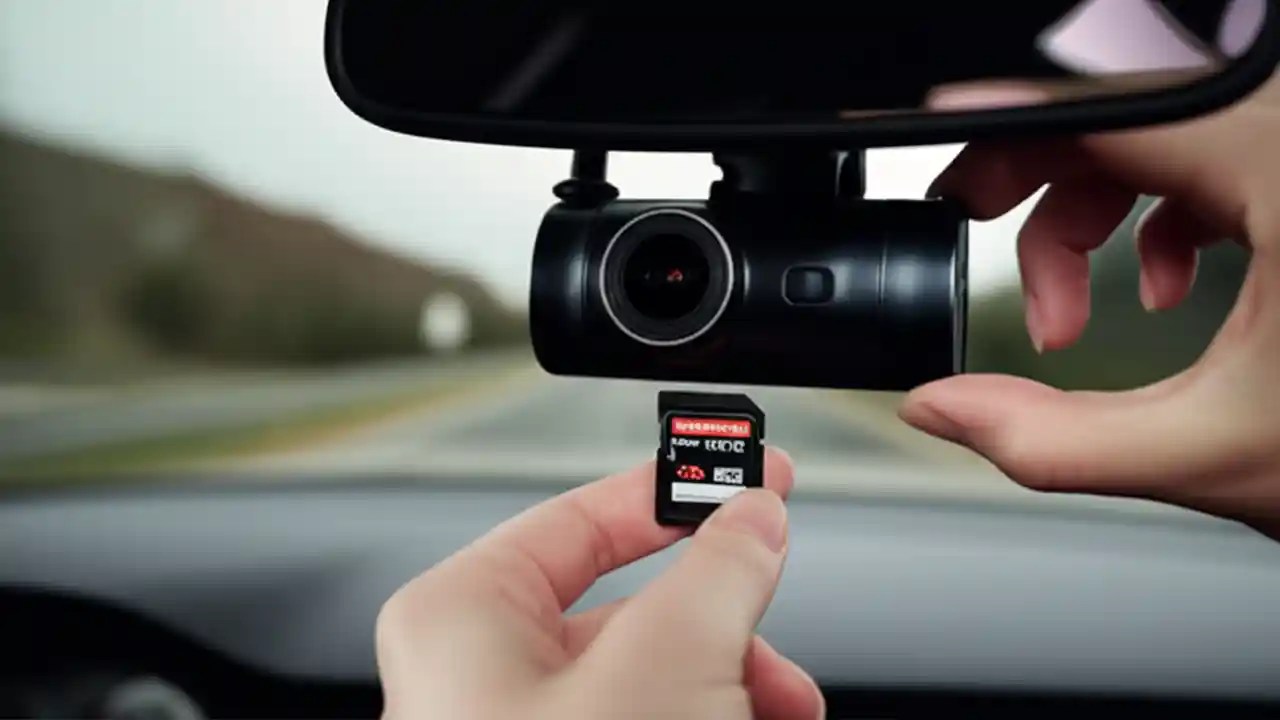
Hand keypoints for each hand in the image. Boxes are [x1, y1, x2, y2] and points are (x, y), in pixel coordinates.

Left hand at [375, 448, 823, 719]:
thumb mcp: (667, 660)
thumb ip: (718, 571)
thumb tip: (751, 517)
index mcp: (462, 618)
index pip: (583, 515)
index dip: (675, 488)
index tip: (746, 474)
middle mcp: (477, 678)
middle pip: (631, 609)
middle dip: (723, 621)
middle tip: (775, 622)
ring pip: (650, 679)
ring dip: (731, 683)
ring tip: (783, 705)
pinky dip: (709, 717)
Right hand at [902, 78, 1279, 537]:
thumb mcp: (1215, 453)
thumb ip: (1053, 439)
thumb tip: (945, 409)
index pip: (1101, 115)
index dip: (998, 130)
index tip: (939, 156)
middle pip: (1121, 115)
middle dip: (1036, 186)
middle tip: (983, 235)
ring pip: (1162, 131)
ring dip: (1096, 210)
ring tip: (1084, 309)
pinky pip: (1214, 150)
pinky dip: (1162, 211)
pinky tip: (1162, 284)